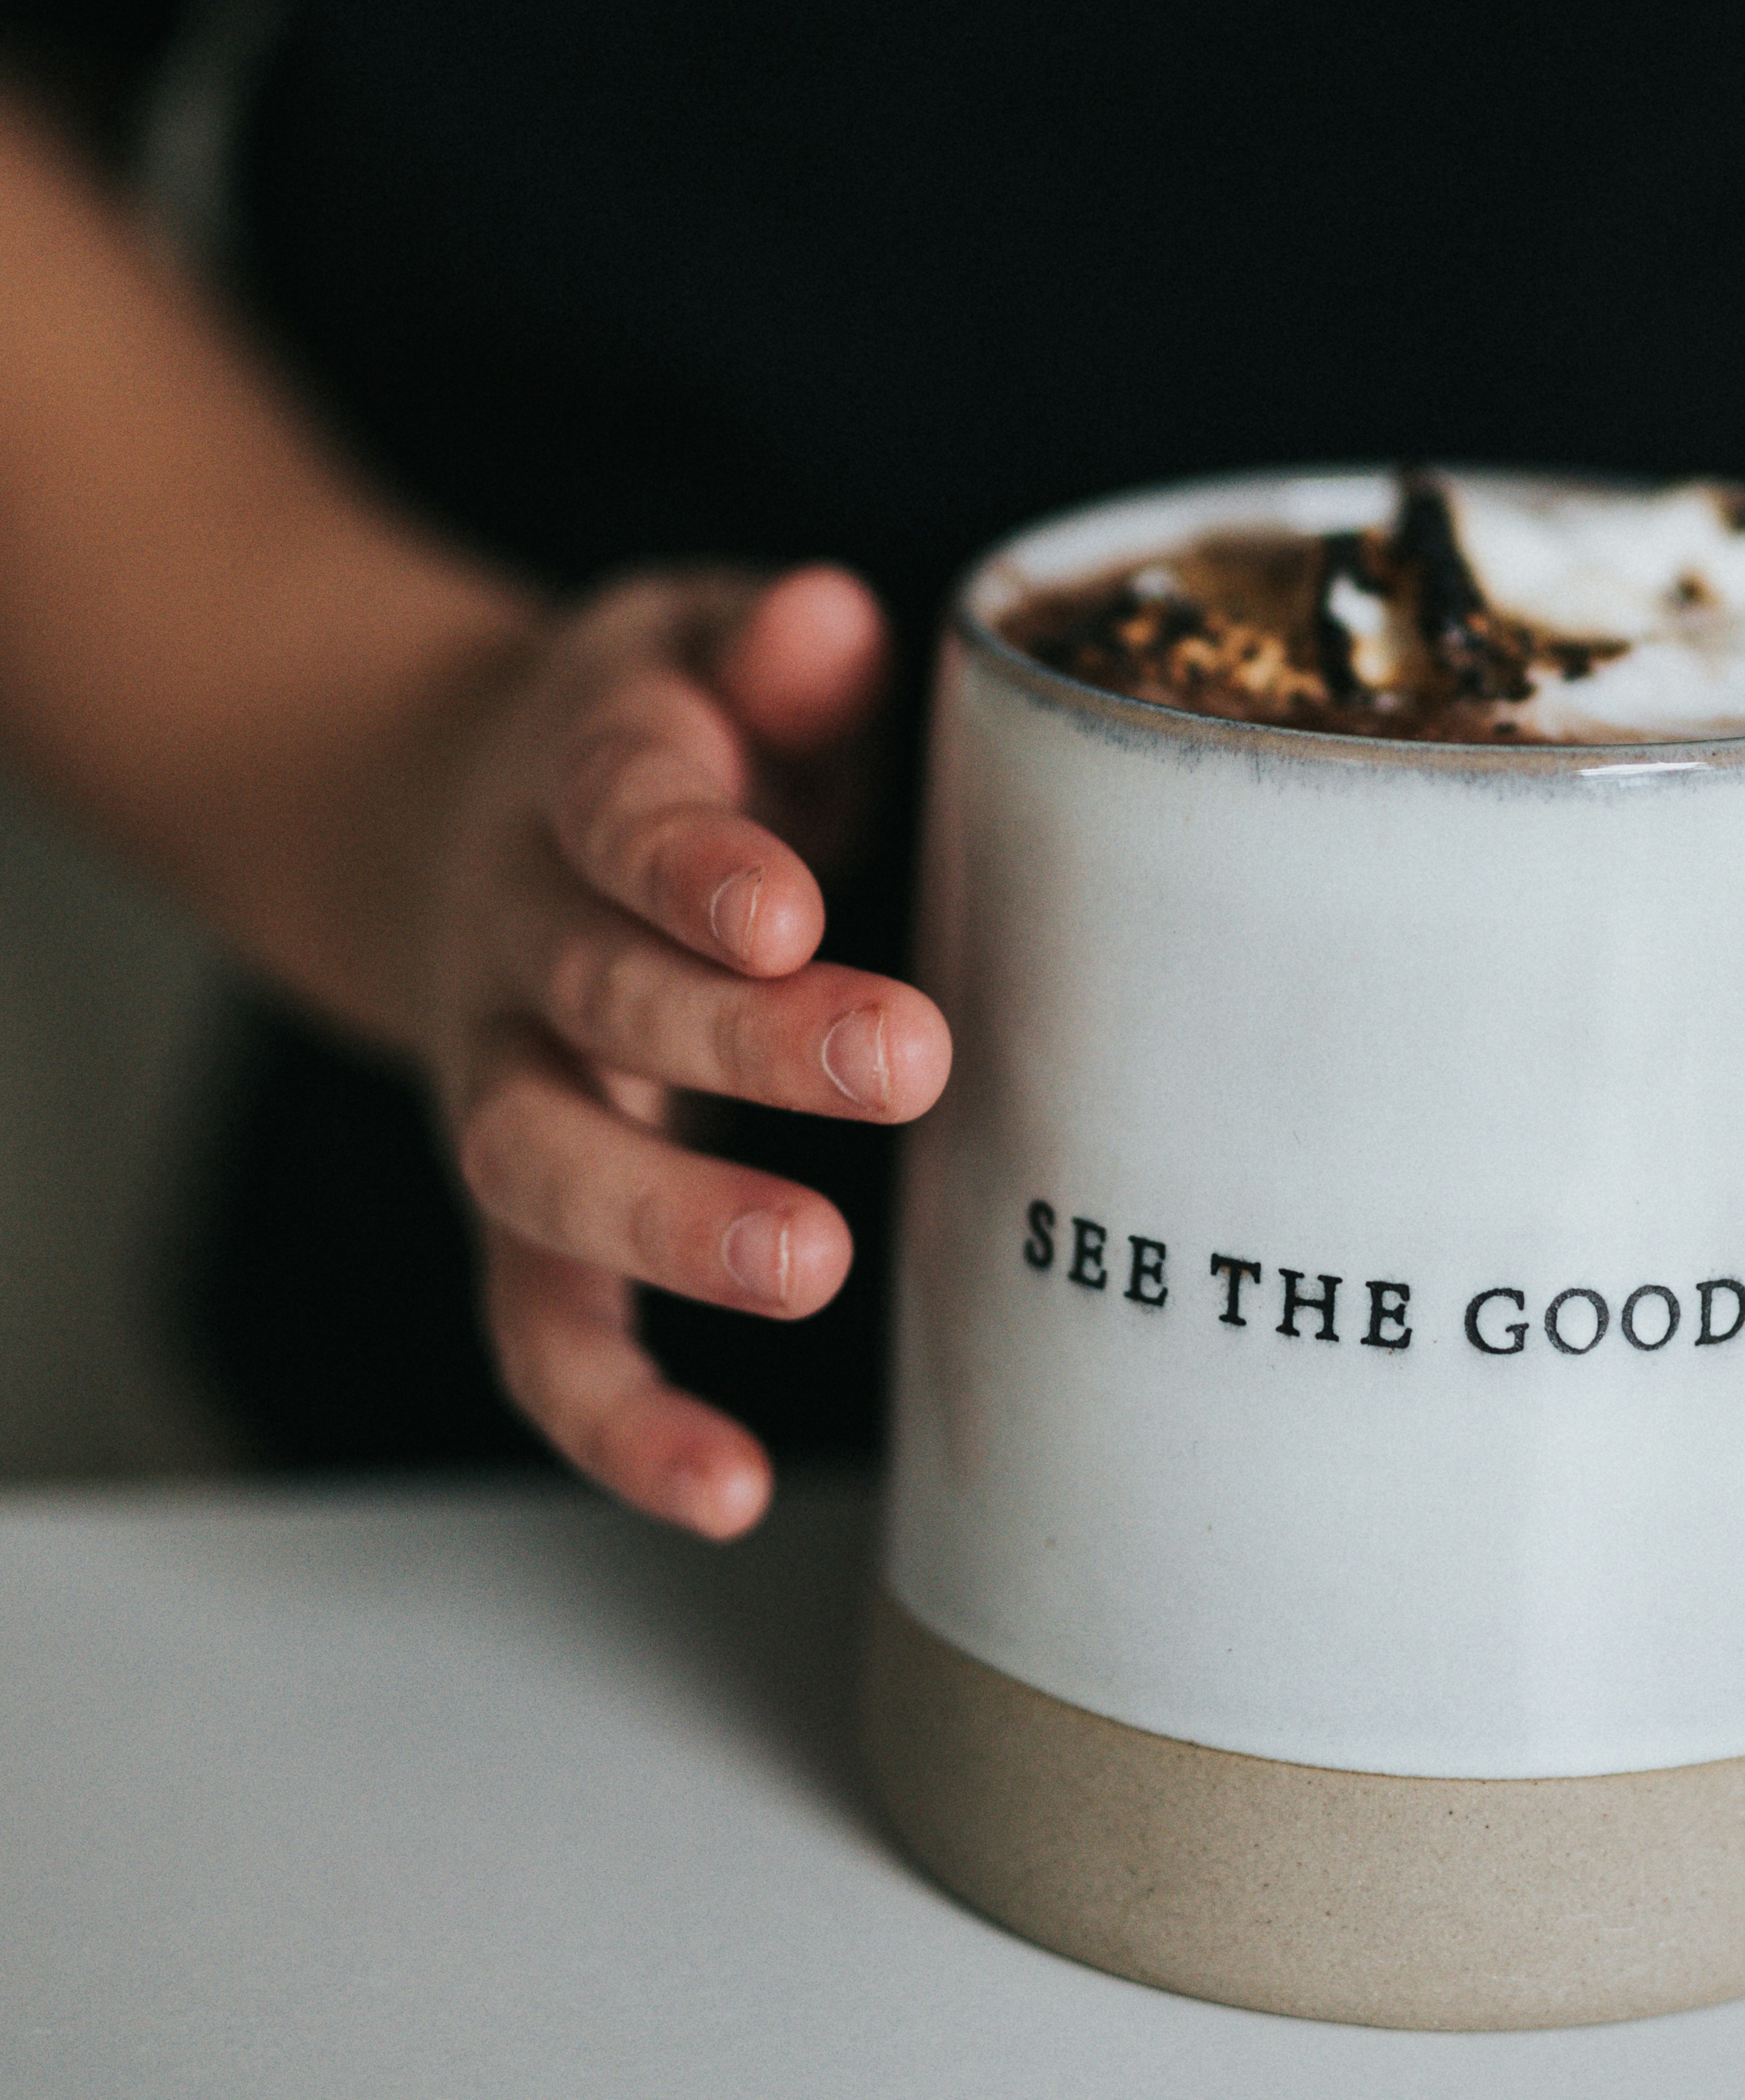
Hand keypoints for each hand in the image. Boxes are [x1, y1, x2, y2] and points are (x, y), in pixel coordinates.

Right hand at [410, 566, 950, 1537]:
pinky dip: (616, 1416)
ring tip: (811, 1264)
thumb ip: (777, 649)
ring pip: (542, 1172)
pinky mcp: (526, 1212)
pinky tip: (723, 1485)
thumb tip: (830, 614)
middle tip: (904, 1057)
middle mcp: (519, 947)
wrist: (484, 819)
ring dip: (670, 1227)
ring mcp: (508, 1089)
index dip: (692, 866)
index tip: (787, 908)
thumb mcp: (712, 652)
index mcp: (581, 794)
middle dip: (742, 1041)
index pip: (620, 821)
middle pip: (597, 1002)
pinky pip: (540, 1330)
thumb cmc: (670, 742)